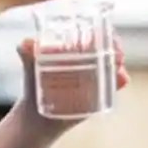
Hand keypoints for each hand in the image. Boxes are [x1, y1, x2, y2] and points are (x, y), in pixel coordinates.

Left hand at [15, 35, 129, 129]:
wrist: (37, 117)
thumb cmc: (33, 86)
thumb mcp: (30, 69)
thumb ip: (27, 55)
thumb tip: (25, 44)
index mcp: (74, 48)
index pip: (94, 33)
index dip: (102, 31)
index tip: (106, 32)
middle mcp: (88, 60)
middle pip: (109, 49)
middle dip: (115, 48)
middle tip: (116, 52)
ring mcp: (96, 77)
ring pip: (114, 65)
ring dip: (119, 63)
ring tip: (118, 66)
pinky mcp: (99, 93)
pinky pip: (114, 84)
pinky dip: (120, 80)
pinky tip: (122, 79)